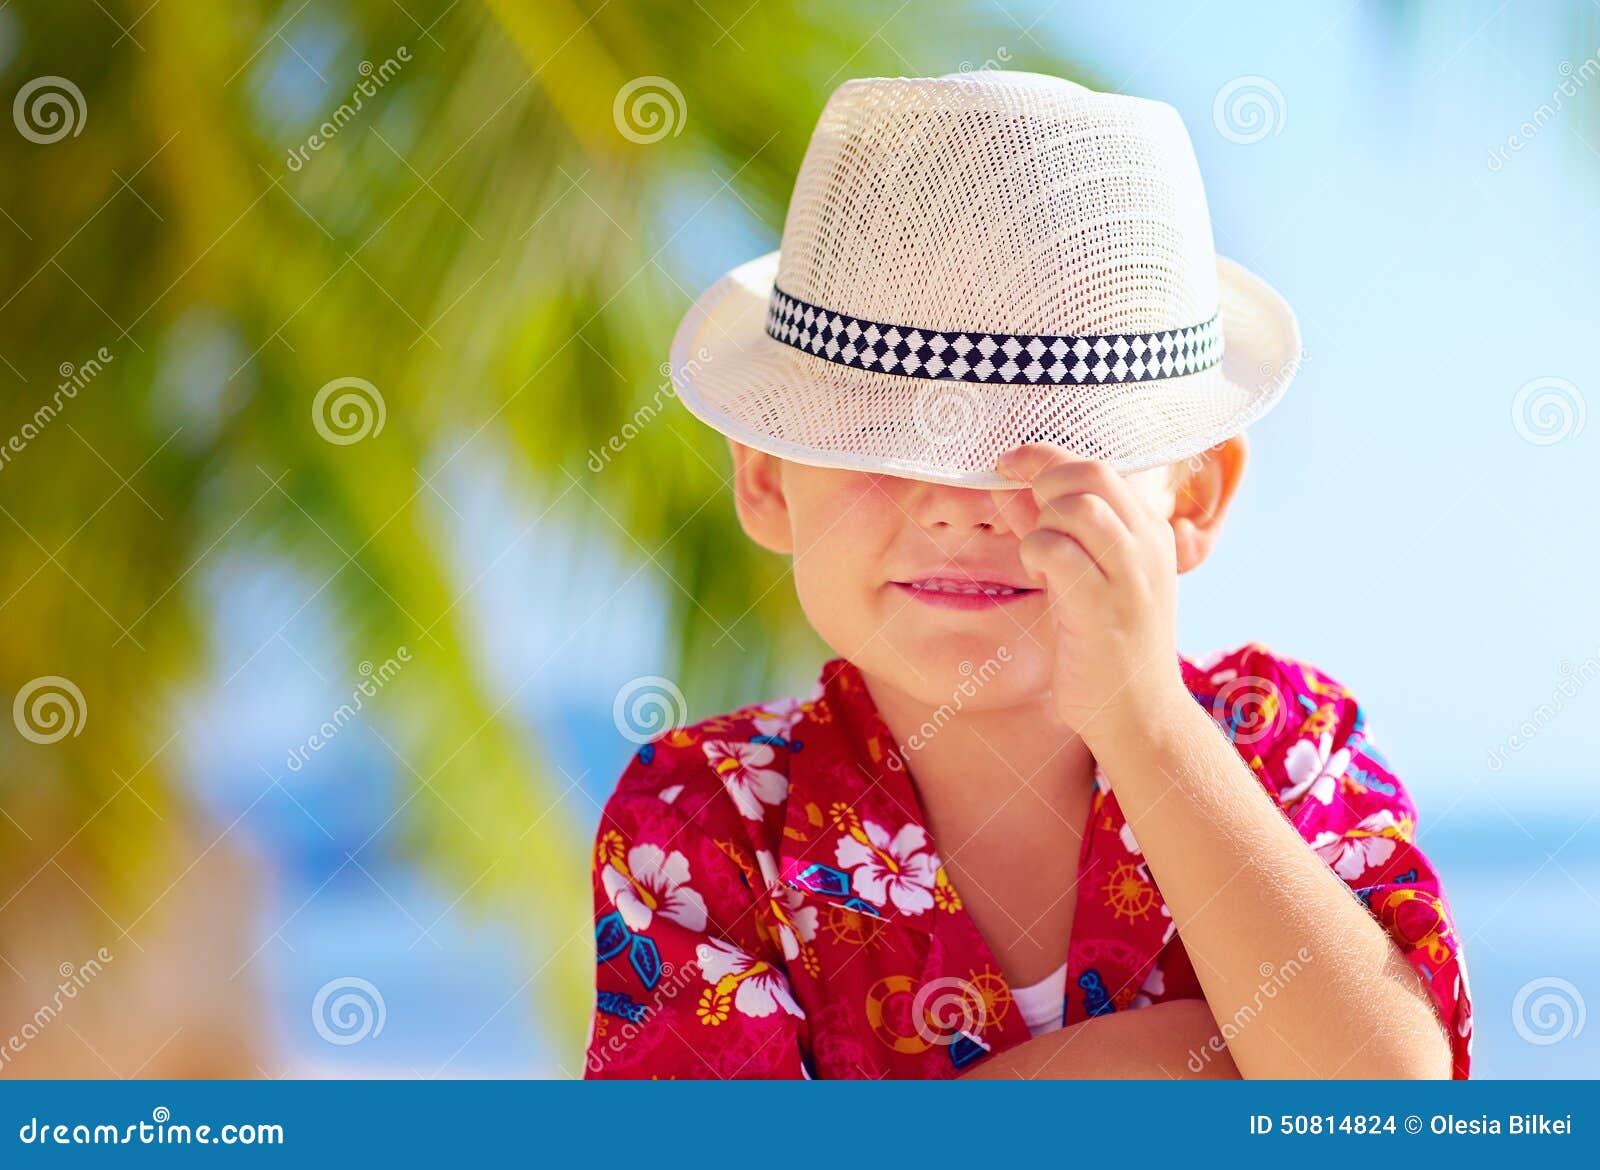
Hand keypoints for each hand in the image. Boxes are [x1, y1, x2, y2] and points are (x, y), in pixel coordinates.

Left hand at [993, 444, 1187, 739]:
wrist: (1140, 714)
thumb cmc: (1108, 644)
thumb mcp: (1086, 576)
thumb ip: (1051, 529)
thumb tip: (1008, 488)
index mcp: (1149, 530)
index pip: (1098, 466)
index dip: (1045, 456)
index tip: (1008, 462)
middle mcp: (1148, 544)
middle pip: (1090, 474)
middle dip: (1043, 482)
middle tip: (1025, 515)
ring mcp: (1130, 574)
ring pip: (1075, 506)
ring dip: (1042, 523)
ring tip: (1042, 556)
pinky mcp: (1102, 605)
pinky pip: (1054, 550)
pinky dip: (1033, 554)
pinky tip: (1039, 579)